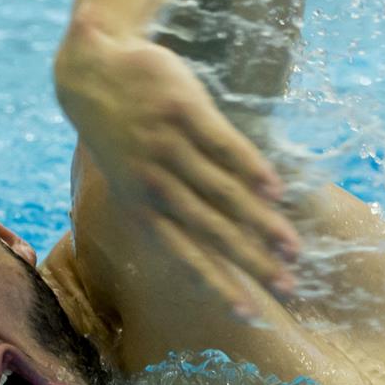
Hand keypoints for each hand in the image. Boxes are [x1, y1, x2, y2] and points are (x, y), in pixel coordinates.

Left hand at [55, 19, 299, 318]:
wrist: (90, 72)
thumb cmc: (120, 135)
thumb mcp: (128, 180)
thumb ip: (164, 209)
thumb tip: (211, 242)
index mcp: (141, 207)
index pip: (188, 255)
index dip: (220, 285)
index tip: (252, 312)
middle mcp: (154, 183)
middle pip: (213, 231)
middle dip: (252, 262)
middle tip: (288, 287)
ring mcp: (168, 146)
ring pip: (223, 192)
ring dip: (262, 222)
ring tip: (293, 245)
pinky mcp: (183, 110)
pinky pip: (224, 145)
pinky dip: (251, 169)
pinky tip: (277, 190)